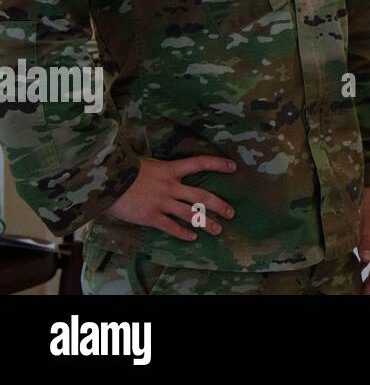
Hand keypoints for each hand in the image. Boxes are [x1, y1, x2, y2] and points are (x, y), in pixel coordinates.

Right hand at [105, 156, 236, 240]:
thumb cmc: (124, 169)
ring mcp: (161, 202)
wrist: (106, 180)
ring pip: (189, 214)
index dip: (217, 164)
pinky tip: (192, 237)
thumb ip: (161, 170)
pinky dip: (182, 233)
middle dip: (218, 205)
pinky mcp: (150, 216)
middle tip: (231, 212)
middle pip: (201, 196)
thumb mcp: (148, 163)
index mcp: (170, 169)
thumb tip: (169, 173)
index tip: (233, 167)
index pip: (199, 163)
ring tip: (218, 230)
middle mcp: (170, 186)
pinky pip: (170, 227)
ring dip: (205, 222)